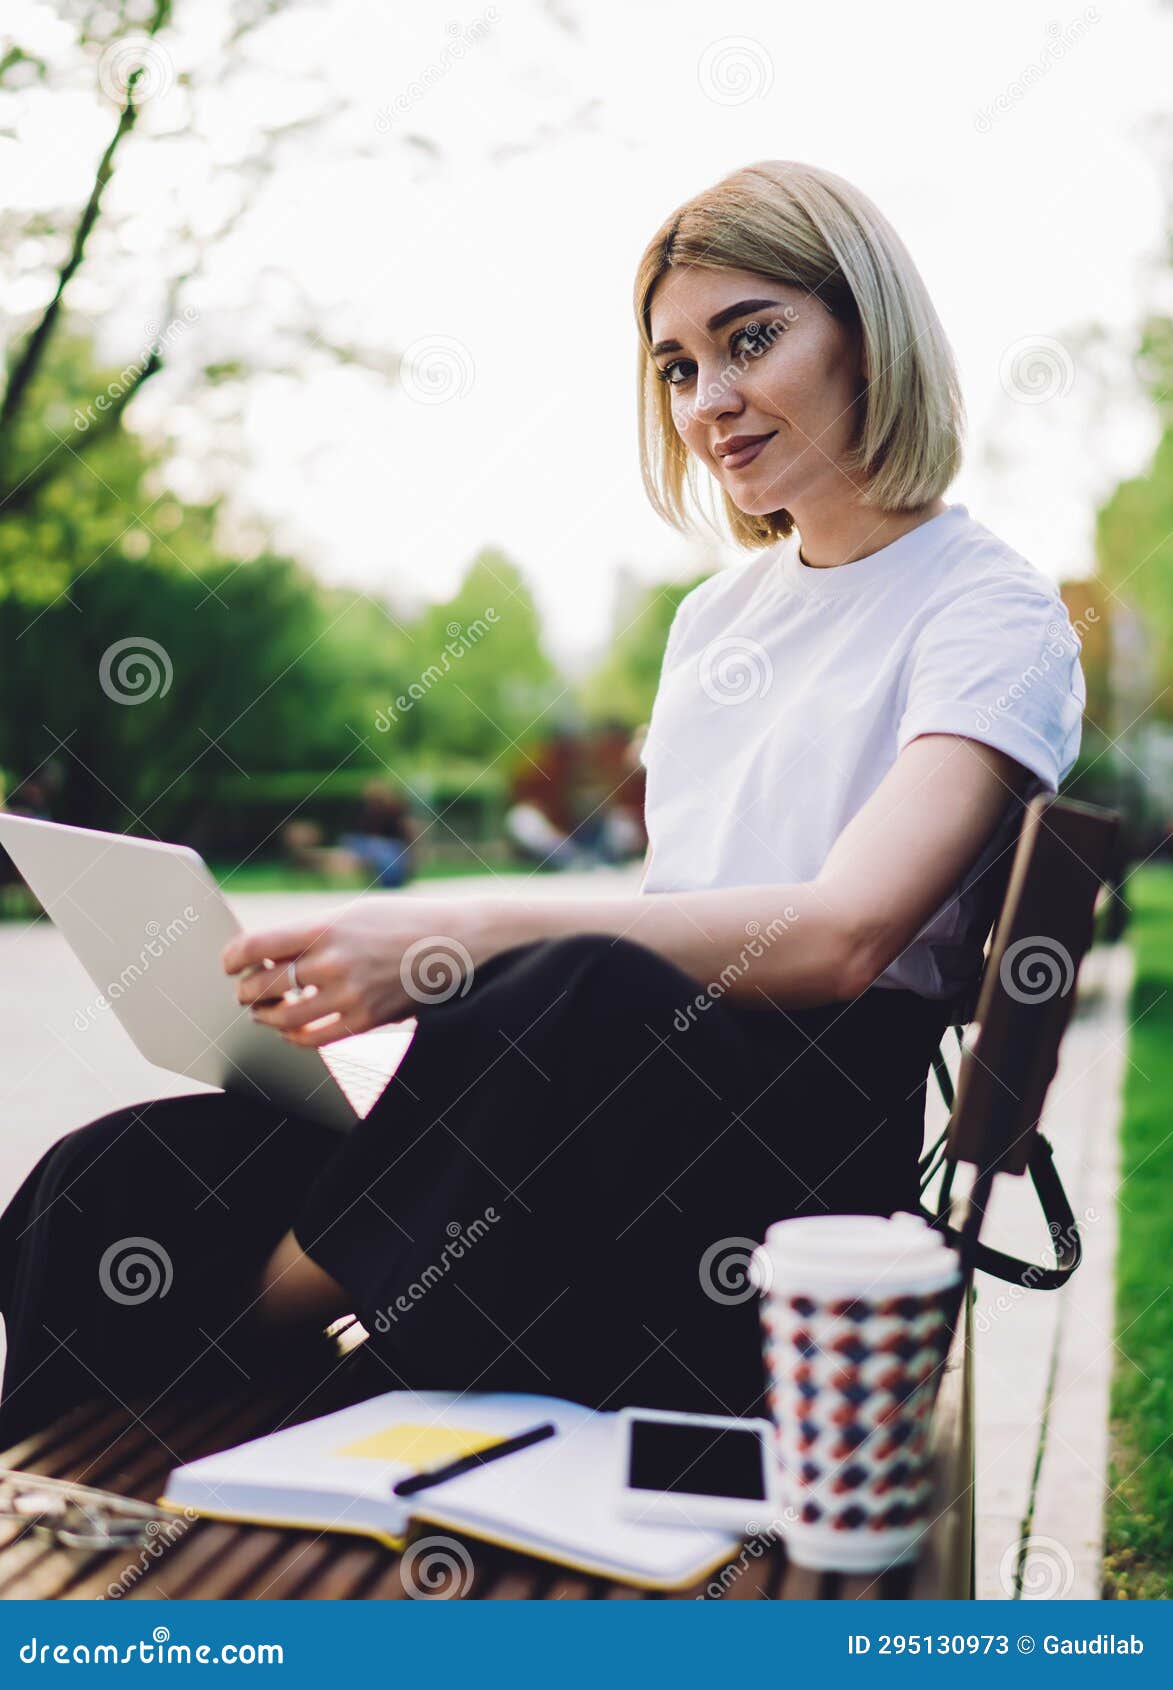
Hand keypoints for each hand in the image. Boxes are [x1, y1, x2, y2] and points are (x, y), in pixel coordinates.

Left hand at [221, 897, 497, 1047]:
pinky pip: (313, 1038)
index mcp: (327, 927)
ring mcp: (350, 995)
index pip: (257, 946)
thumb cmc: (400, 923)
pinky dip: (293, 1035)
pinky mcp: (366, 1020)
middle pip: (264, 986)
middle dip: (245, 990)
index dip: (233, 957)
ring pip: (284, 1017)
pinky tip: (291, 1027)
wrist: (456, 943)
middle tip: (245, 989)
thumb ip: (311, 934)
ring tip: (263, 1010)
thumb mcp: (353, 914)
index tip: (229, 962)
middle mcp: (334, 962)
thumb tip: (266, 956)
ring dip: (265, 1016)